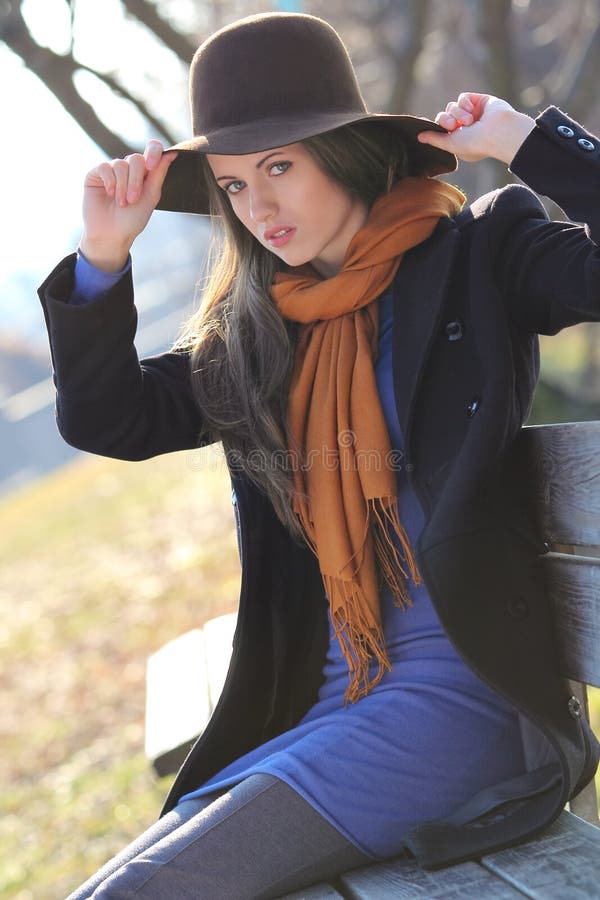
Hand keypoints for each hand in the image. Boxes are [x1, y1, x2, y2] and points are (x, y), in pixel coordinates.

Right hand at [80, 140, 177, 270]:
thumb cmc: (133, 219)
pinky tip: (110, 194)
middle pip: (136, 159)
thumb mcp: (151, 197)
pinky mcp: (96, 174)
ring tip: (122, 203)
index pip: (152, 149)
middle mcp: (129, 169)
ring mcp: (112, 170)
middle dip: (136, 181)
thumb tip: (172, 153)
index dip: (154, 152)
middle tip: (133, 200)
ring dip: (123, 186)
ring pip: (120, 164)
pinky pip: (105, 167)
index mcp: (145, 173)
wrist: (112, 234)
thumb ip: (159, 174)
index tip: (152, 166)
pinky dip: (110, 181)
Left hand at [417, 92, 535, 164]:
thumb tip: (419, 137)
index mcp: (460, 141)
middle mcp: (466, 128)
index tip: (423, 124)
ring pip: (452, 107)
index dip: (434, 126)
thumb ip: (435, 139)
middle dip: (446, 120)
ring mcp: (473, 114)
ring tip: (468, 121)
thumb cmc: (475, 143)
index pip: (441, 130)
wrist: (498, 131)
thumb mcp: (450, 144)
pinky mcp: (479, 101)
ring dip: (457, 113)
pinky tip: (471, 110)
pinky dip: (464, 102)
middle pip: (443, 117)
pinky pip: (462, 97)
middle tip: (453, 126)